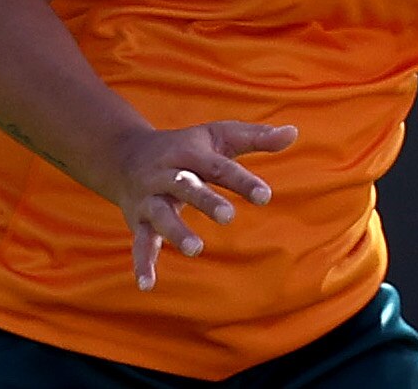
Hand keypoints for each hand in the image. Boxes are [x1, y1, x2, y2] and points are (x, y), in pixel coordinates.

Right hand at [93, 116, 295, 289]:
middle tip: (228, 216)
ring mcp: (150, 199)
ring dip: (176, 232)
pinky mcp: (138, 221)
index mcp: (190, 153)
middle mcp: (167, 175)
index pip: (220, 167)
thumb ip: (256, 137)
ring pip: (161, 215)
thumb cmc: (186, 146)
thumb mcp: (219, 135)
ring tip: (197, 249)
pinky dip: (142, 263)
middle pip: (186, 186)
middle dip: (206, 201)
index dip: (242, 181)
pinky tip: (148, 284)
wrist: (124, 156)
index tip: (265, 196)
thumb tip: (294, 133)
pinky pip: (140, 242)